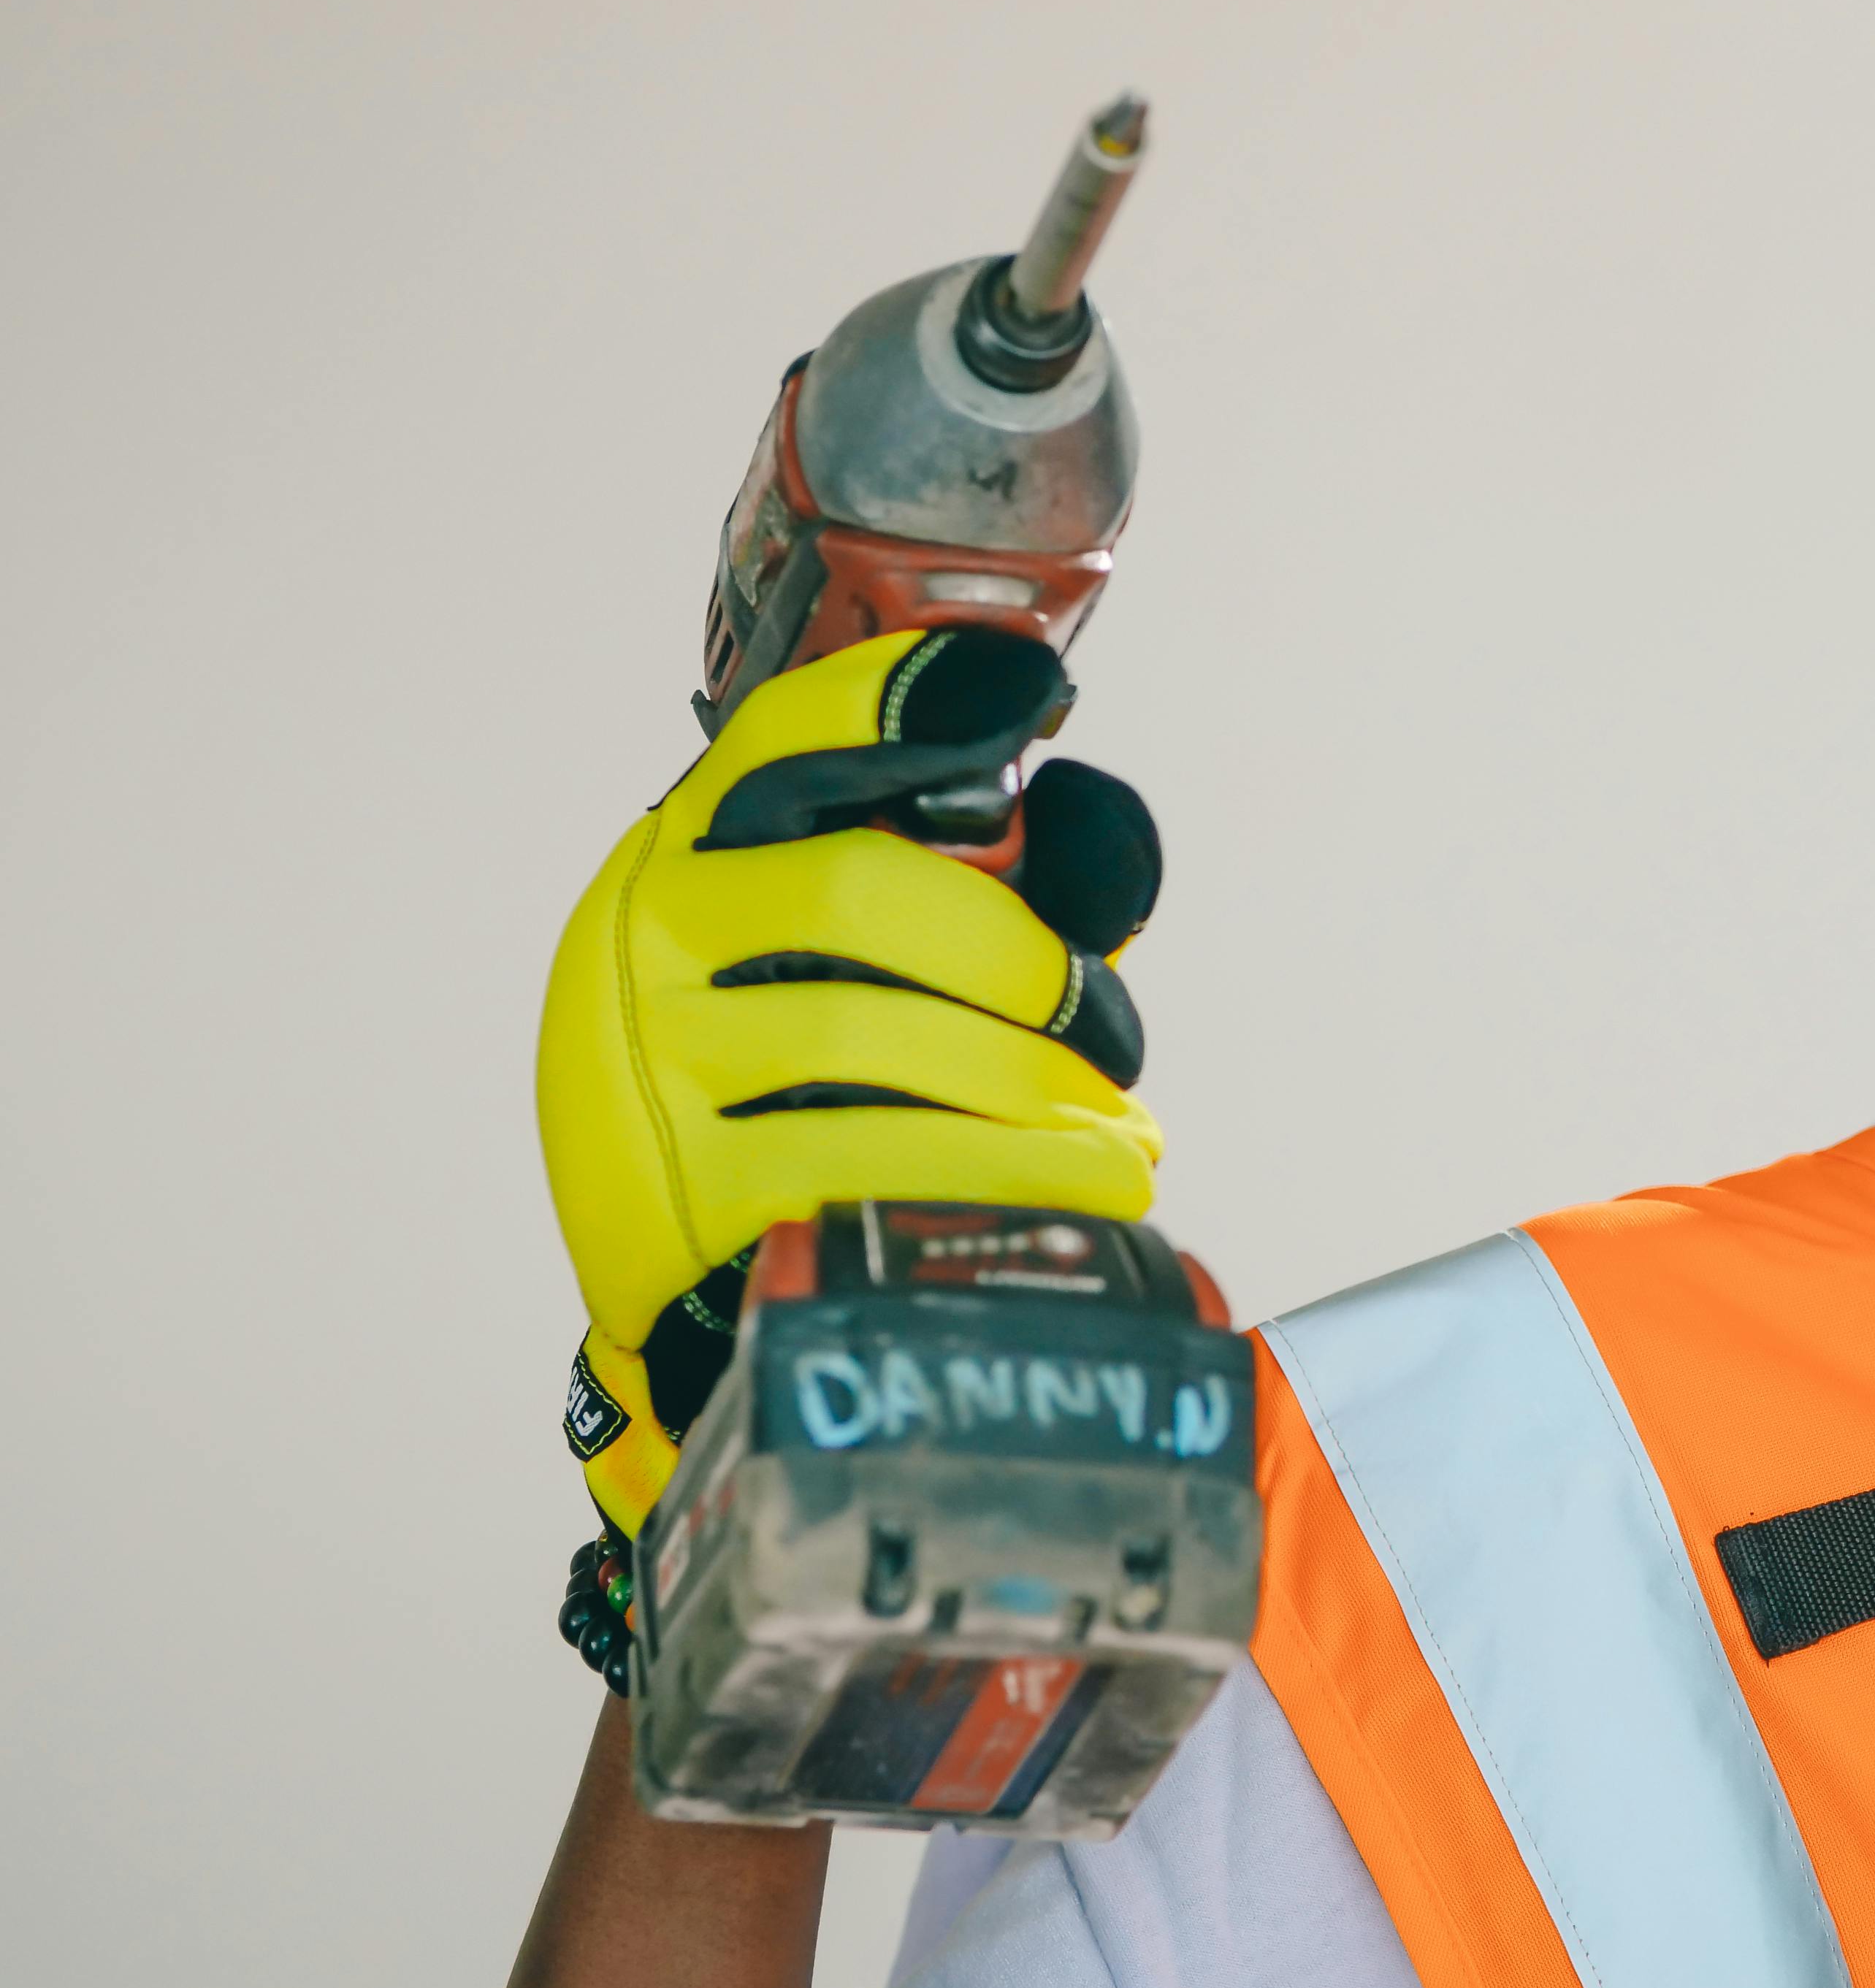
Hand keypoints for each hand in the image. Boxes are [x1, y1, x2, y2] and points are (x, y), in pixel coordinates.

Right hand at [538, 627, 1163, 1535]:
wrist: (694, 1292)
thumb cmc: (802, 1105)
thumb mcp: (825, 979)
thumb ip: (946, 899)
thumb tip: (1096, 838)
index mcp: (687, 863)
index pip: (783, 738)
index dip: (900, 701)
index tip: (1027, 694)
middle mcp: (645, 942)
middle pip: (858, 891)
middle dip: (1015, 954)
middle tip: (1099, 1024)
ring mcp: (646, 1067)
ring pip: (873, 1035)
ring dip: (1034, 1087)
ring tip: (1116, 1135)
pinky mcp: (682, 1194)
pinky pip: (876, 1158)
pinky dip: (1013, 1171)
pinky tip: (1089, 1184)